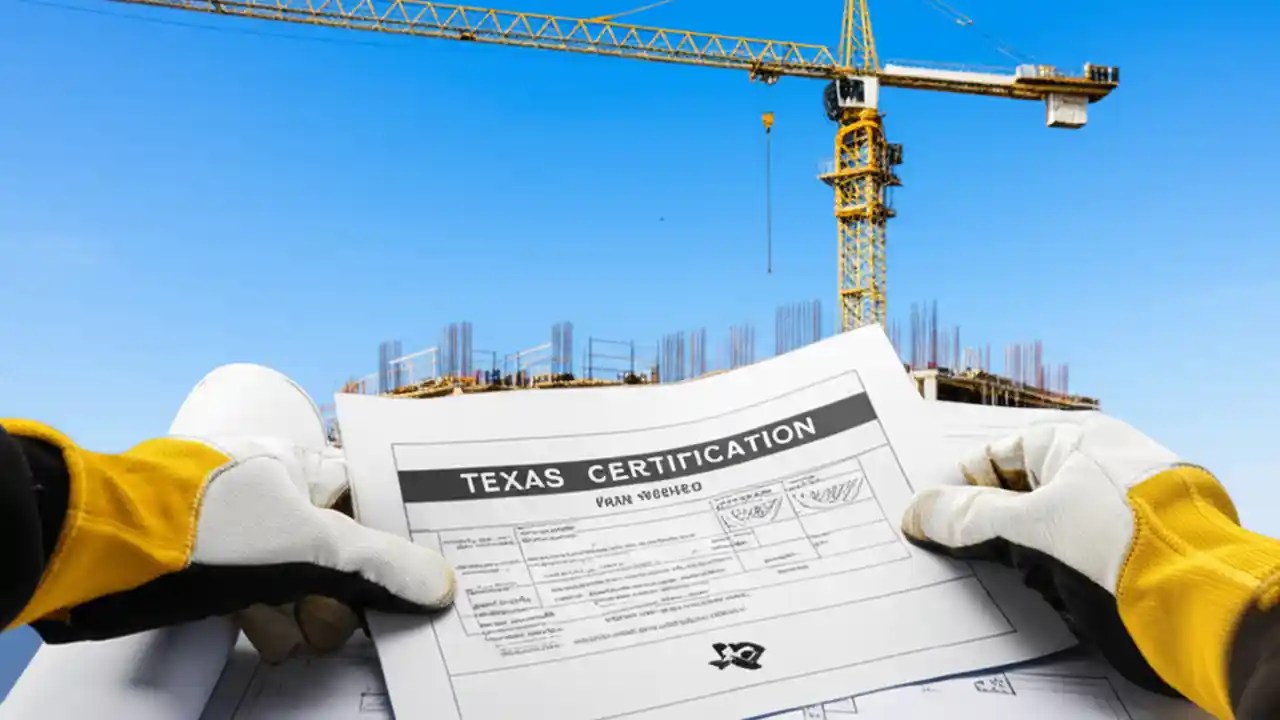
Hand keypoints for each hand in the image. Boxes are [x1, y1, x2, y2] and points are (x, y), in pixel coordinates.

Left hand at [17, 364, 454, 659]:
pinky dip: (270, 618)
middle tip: (356, 619)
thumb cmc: (210, 528)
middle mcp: (271, 490)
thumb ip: (379, 566)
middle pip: (335, 541)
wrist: (102, 552)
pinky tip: (275, 643)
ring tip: (311, 640)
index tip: (417, 568)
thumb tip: (442, 584)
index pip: (366, 492)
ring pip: (294, 571)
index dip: (394, 529)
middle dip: (349, 589)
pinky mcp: (206, 564)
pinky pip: (255, 591)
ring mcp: (237, 528)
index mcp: (299, 464)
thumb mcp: (308, 548)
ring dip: (310, 611)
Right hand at [899, 415, 1279, 718]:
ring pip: (1042, 521)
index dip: (960, 489)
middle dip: (988, 525)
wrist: (1200, 590)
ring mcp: (1114, 498)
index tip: (935, 521)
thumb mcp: (1031, 524)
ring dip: (1020, 550)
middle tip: (963, 553)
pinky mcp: (1129, 536)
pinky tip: (1047, 584)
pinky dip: (1052, 563)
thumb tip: (918, 512)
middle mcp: (1094, 460)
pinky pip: (1071, 544)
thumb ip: (969, 517)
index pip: (993, 457)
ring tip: (1016, 572)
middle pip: (1016, 490)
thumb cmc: (1121, 537)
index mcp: (1072, 436)